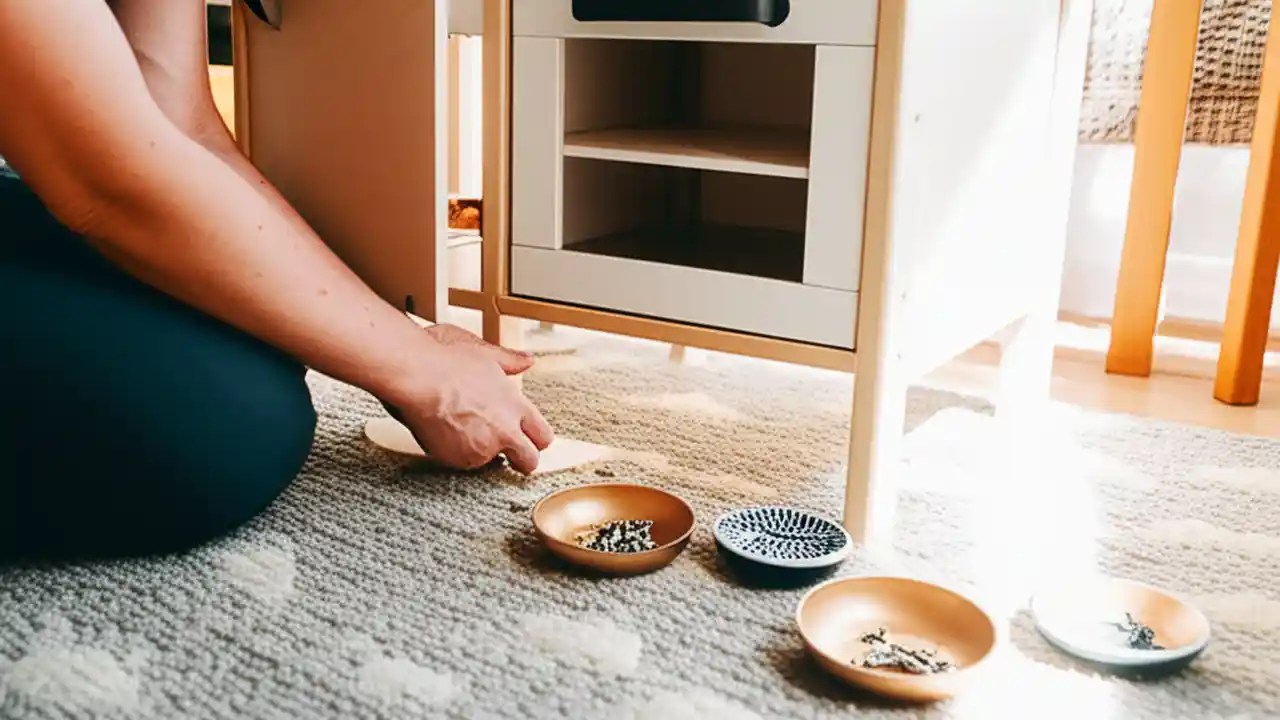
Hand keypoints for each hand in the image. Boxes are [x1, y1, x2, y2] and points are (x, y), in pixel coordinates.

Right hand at [381, 324, 553, 473]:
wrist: (415, 376)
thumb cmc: (446, 361)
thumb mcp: (485, 353)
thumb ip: (510, 361)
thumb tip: (527, 360)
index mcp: (515, 407)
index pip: (543, 436)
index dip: (536, 438)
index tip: (529, 437)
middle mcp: (504, 432)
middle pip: (529, 461)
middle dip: (523, 459)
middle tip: (512, 453)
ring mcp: (481, 449)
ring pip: (492, 463)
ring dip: (484, 452)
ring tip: (465, 426)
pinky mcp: (456, 459)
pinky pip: (464, 463)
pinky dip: (459, 452)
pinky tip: (449, 430)